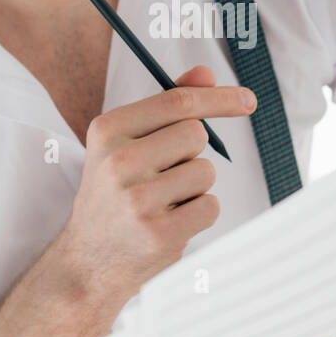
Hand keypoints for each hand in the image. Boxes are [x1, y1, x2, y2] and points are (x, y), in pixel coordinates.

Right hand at [60, 65, 255, 310]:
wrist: (87, 261)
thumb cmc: (114, 194)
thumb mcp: (125, 144)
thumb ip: (165, 107)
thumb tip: (206, 74)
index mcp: (107, 130)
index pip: (177, 101)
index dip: (219, 98)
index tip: (248, 100)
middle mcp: (118, 161)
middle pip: (196, 135)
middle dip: (193, 153)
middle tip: (164, 174)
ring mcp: (138, 200)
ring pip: (206, 172)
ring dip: (195, 187)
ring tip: (163, 201)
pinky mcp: (158, 233)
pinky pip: (210, 206)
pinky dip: (199, 213)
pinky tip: (169, 223)